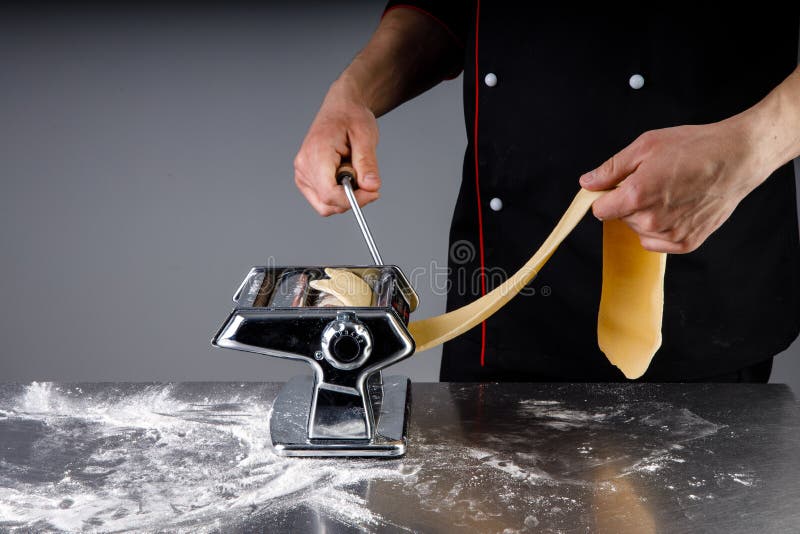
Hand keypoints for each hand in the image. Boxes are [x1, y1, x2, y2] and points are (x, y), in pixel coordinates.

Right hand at [294, 78, 381, 215]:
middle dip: (352, 199)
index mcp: (316, 154)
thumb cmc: (351, 117)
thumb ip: (367, 163)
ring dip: (346, 197)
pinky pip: (323, 200)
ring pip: (325, 205)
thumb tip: (371, 187)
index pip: (329, 193)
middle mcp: (303, 166)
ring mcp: (302, 174)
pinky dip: (339, 195)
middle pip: (327, 203)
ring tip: (354, 172)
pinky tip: (347, 176)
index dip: (353, 199)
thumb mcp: (365, 136)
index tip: (373, 192)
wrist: (341, 108)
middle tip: (368, 181)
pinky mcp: (306, 180)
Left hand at [579, 122, 765, 252]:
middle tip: (654, 181)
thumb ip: (611, 169)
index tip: (616, 187)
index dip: (605, 196)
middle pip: (620, 218)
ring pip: (638, 230)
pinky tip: (677, 208)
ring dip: (645, 215)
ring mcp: (669, 234)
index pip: (599, 209)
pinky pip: (656, 242)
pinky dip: (661, 229)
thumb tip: (586, 183)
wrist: (736, 157)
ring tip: (670, 192)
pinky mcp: (686, 243)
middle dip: (628, 202)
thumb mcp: (645, 146)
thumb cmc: (694, 147)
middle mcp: (651, 220)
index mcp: (636, 196)